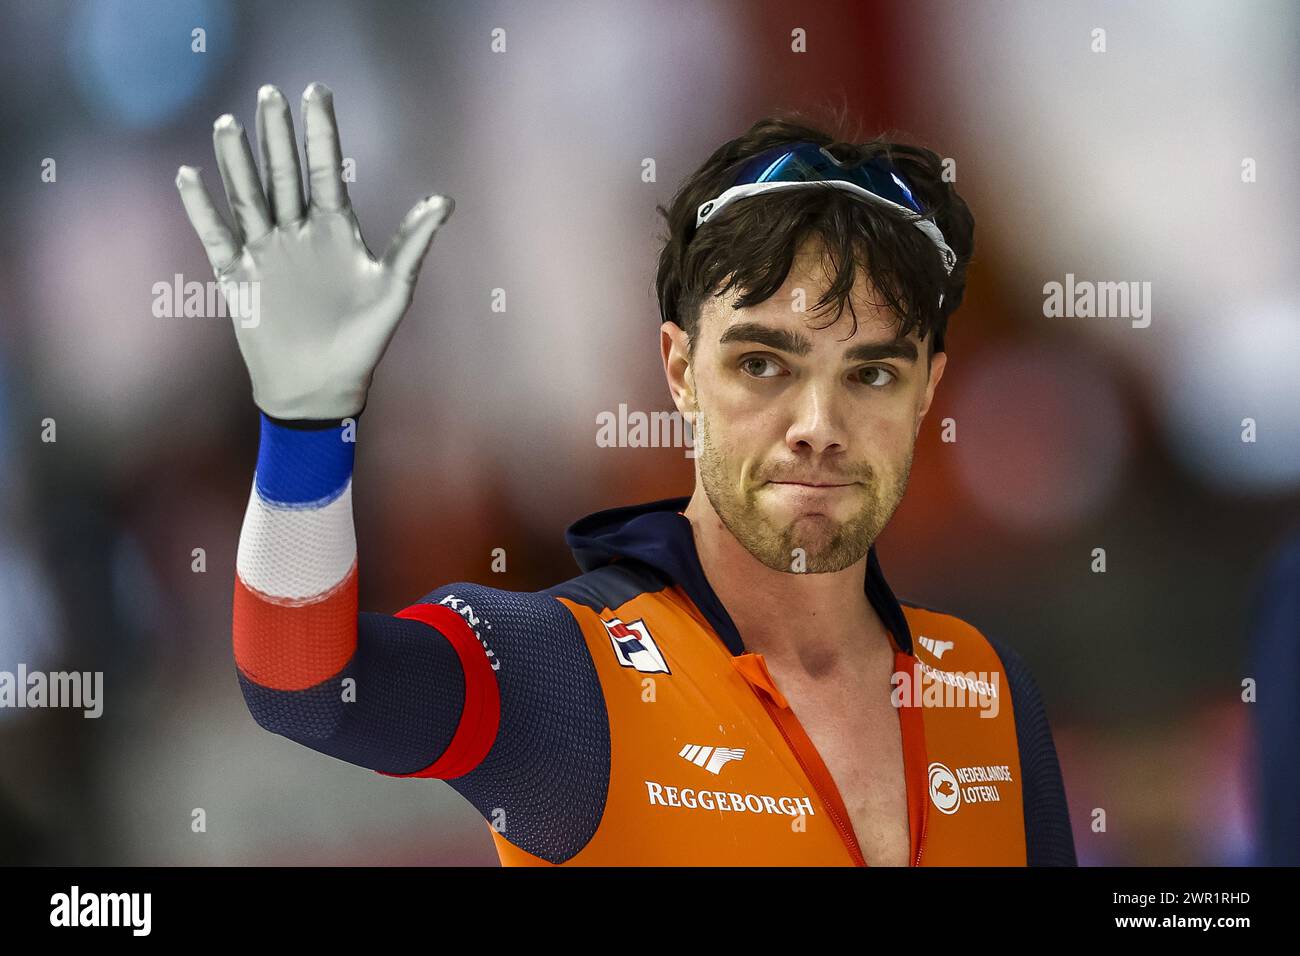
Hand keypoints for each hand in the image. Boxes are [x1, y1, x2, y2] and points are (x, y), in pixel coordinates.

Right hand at [176, 82, 453, 419]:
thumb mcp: (395, 288)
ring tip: (228, 124)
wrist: (323, 388)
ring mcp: (266, 253)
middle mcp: (297, 233)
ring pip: (247, 197)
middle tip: (270, 93)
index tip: (317, 90)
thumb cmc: (364, 341)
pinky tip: (189, 176)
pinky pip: (216, 237)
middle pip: (283, 175)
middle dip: (276, 135)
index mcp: (335, 230)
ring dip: (236, 162)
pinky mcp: (239, 277)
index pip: (326, 171)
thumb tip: (446, 200)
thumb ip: (414, 241)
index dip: (322, 133)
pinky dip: (202, 209)